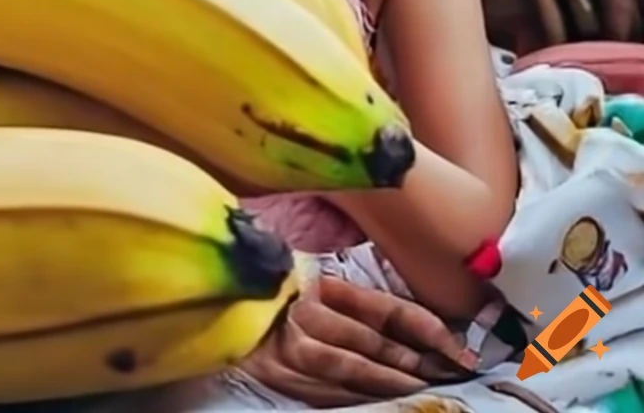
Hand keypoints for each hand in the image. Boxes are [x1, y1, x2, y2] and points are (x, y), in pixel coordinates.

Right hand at [240, 276, 477, 407]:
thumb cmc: (267, 284)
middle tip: (453, 378)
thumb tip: (402, 324)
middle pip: (375, 345)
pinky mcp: (274, 375)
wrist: (214, 299)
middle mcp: (309, 312)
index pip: (387, 309)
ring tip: (425, 394)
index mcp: (321, 282)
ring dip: (393, 387)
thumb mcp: (305, 274)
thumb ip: (345, 295)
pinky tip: (379, 405)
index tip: (460, 350)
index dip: (427, 330)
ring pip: (354, 373)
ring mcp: (290, 347)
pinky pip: (324, 393)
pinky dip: (354, 400)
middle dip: (418, 365)